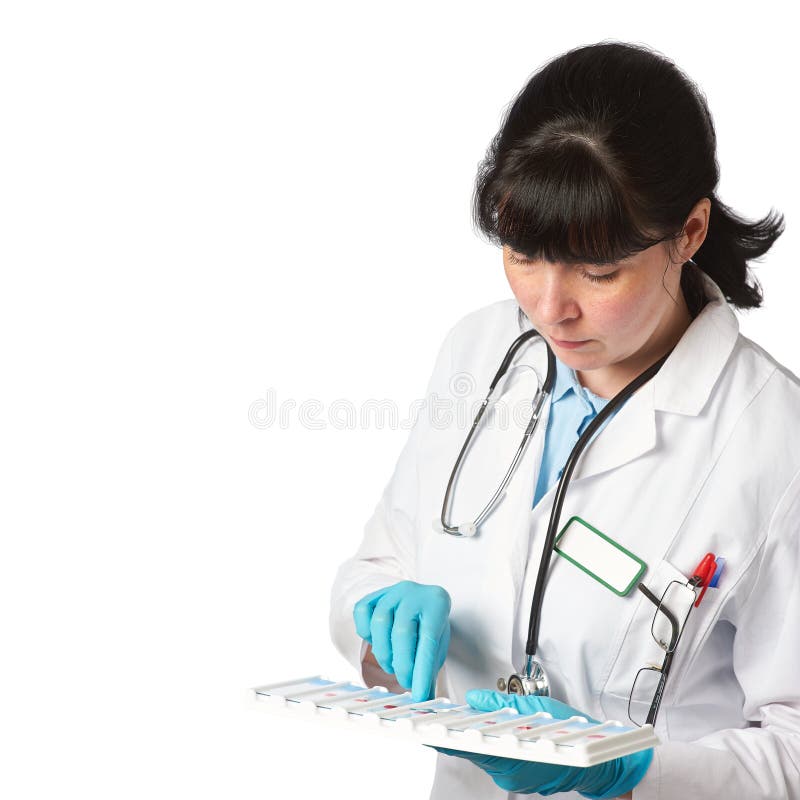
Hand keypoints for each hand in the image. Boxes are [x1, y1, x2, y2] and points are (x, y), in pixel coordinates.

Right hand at [353, 580, 450, 702]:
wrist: (421, 600)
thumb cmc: (430, 627)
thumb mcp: (437, 645)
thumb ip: (430, 669)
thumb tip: (427, 699)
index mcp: (436, 603)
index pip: (428, 639)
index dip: (421, 670)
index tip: (418, 694)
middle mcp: (413, 592)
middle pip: (402, 632)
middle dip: (402, 664)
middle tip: (405, 682)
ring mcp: (392, 591)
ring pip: (380, 622)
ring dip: (383, 652)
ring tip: (392, 666)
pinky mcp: (374, 594)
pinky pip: (362, 611)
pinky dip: (364, 631)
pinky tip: (376, 642)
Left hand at [429, 690, 651, 797]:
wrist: (601, 765)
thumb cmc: (577, 734)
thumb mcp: (542, 710)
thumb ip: (504, 706)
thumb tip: (473, 700)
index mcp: (514, 756)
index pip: (468, 746)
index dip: (442, 737)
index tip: (420, 726)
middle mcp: (508, 772)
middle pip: (467, 751)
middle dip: (444, 734)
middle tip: (418, 717)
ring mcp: (510, 777)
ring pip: (476, 754)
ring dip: (458, 738)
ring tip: (437, 718)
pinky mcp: (513, 776)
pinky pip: (488, 758)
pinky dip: (476, 744)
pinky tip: (466, 730)